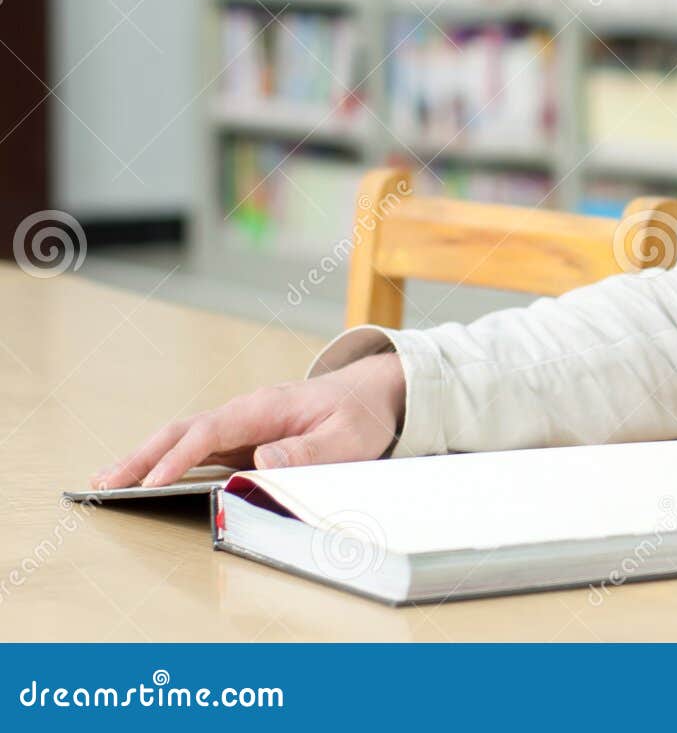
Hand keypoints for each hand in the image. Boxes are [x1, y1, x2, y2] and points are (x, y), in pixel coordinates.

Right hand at [90, 352, 405, 488]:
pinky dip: (165, 462)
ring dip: (144, 459)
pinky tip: (143, 480)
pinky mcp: (241, 437)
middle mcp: (245, 412)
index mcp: (266, 407)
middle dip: (142, 456)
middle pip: (183, 430)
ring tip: (105, 485)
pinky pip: (196, 448)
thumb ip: (309, 450)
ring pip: (183, 438)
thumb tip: (261, 459)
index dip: (180, 457)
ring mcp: (240, 424)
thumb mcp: (349, 437)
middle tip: (103, 484)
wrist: (372, 392)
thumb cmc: (359, 415)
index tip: (152, 483)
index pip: (213, 430)